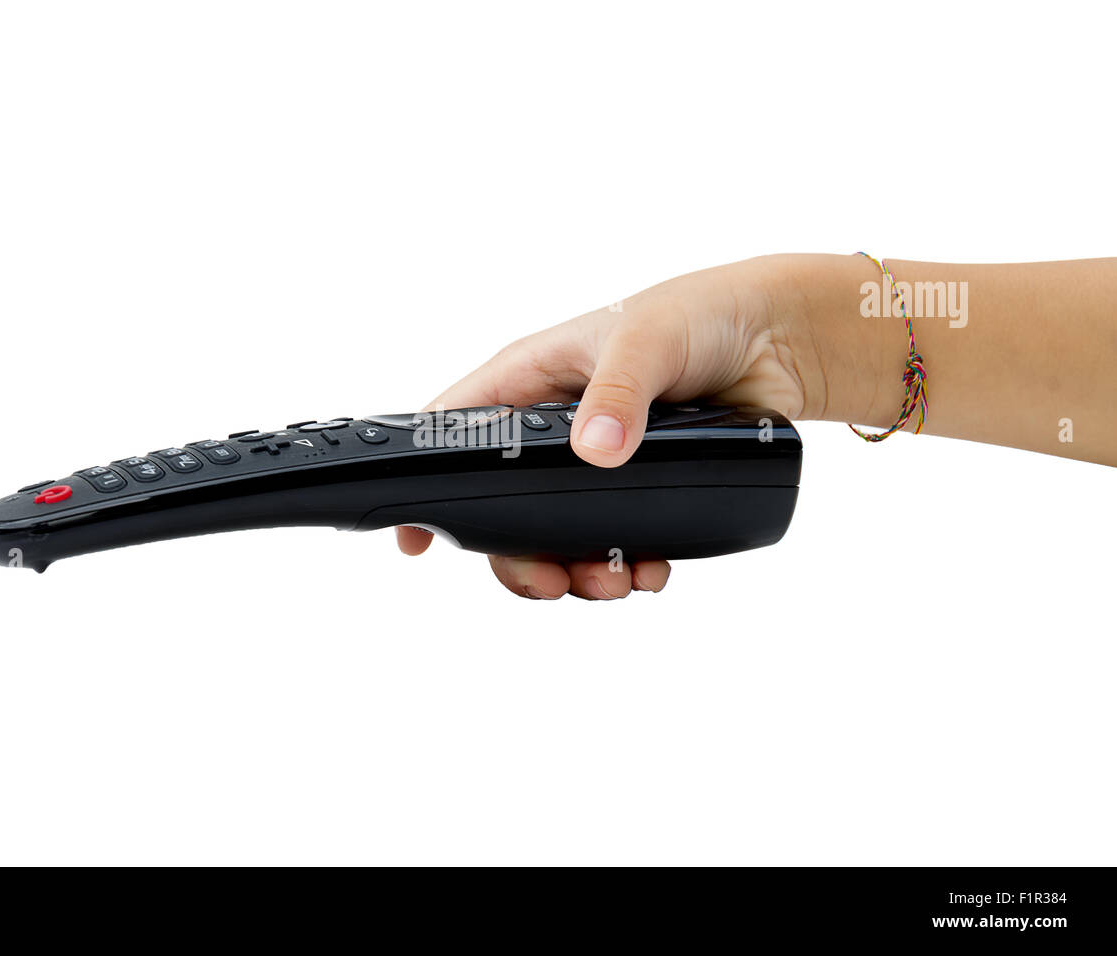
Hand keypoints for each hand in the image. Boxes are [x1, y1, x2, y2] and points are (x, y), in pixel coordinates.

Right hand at [395, 256, 813, 598]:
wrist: (779, 342)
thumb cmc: (699, 312)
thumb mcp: (645, 339)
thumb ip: (616, 392)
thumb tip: (593, 448)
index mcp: (530, 380)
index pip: (455, 430)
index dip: (427, 483)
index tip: (417, 539)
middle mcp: (553, 430)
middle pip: (500, 509)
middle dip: (517, 557)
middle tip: (547, 582)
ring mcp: (593, 467)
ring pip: (554, 537)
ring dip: (575, 572)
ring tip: (611, 582)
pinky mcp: (637, 492)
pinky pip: (611, 544)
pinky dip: (623, 569)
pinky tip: (646, 572)